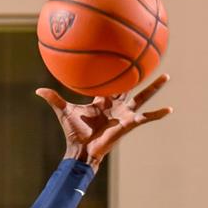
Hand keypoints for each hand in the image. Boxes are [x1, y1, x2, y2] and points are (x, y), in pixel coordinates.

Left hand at [38, 73, 172, 166]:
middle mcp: (116, 105)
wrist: (80, 149)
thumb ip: (54, 99)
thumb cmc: (74, 132)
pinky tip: (169, 110)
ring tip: (167, 76)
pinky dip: (157, 114)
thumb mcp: (64, 111)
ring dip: (154, 88)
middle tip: (150, 61)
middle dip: (139, 75)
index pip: (110, 83)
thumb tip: (38, 90)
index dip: (115, 71)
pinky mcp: (129, 123)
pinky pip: (146, 117)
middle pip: (130, 86)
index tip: (122, 57)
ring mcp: (124, 113)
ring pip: (142, 96)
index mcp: (102, 101)